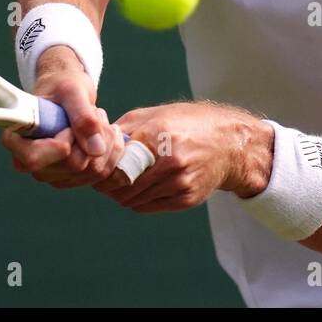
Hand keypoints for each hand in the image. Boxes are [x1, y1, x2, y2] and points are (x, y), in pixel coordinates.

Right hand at [0, 46, 124, 187]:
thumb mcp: (72, 91)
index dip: (59, 146)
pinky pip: (101, 174)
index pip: (34, 158)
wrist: (67, 94)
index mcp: (17, 139)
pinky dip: (111, 151)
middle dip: (92, 136)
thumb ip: (82, 116)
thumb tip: (96, 149)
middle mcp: (29, 162)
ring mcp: (50, 174)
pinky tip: (105, 133)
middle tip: (94, 112)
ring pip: (92, 171)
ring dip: (106, 142)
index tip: (70, 127)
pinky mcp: (70, 178)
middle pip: (73, 165)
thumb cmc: (62, 87)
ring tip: (98, 119)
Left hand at [96, 102, 271, 212]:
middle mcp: (170, 161)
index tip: (95, 168)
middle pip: (121, 186)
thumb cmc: (186, 123)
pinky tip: (139, 188)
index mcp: (158, 135)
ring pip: (132, 199)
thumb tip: (92, 144)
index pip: (115, 164)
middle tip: (103, 179)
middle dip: (107, 184)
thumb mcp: (153, 115)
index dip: (100, 170)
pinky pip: (147, 206)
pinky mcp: (186, 199)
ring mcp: (179, 182)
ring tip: (120, 182)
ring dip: (120, 194)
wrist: (228, 143)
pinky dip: (137, 200)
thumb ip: (122, 129)